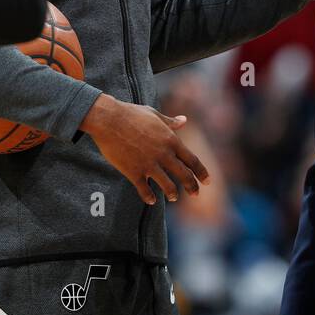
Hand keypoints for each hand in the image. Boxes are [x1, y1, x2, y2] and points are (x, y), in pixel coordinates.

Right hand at [80, 94, 209, 204]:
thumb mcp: (153, 115)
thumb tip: (184, 120)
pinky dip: (149, 197)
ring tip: (172, 197)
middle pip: (184, 175)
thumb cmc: (130, 114)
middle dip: (192, 187)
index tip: (207, 181)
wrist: (108, 119)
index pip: (192, 160)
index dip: (201, 172)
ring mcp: (149, 164)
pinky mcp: (134, 172)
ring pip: (168, 186)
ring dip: (172, 194)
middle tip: (195, 194)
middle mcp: (164, 154)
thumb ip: (170, 121)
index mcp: (171, 140)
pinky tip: (150, 200)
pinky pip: (145, 190)